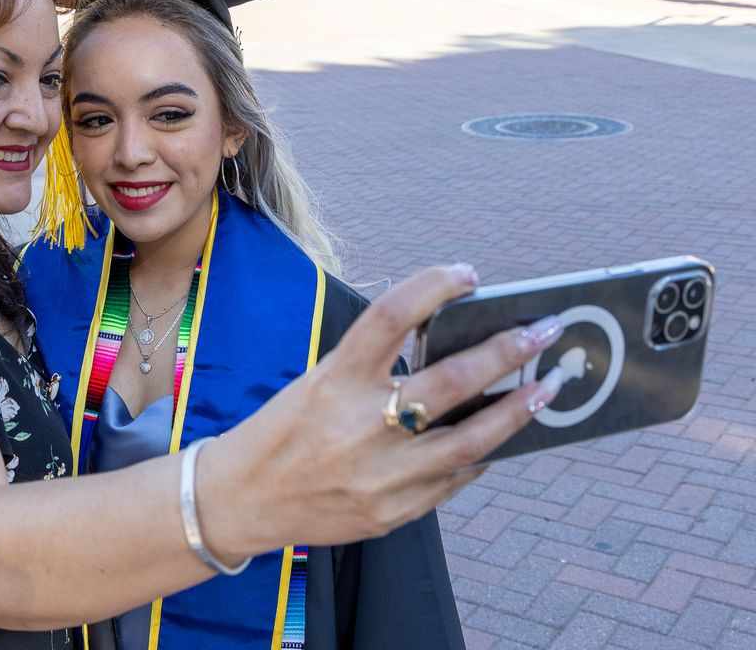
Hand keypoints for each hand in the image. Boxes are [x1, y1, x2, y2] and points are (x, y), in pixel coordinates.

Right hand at [198, 264, 565, 554]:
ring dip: (516, 411)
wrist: (239, 501)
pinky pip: (452, 481)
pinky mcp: (389, 512)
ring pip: (470, 441)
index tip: (467, 273)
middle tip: (543, 332)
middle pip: (450, 380)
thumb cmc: (281, 432)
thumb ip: (373, 370)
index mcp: (333, 381)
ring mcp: (378, 475)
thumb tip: (450, 352)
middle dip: (507, 352)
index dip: (433, 286)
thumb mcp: (316, 385)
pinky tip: (499, 440)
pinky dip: (480, 456)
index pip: (390, 316)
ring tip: (546, 388)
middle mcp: (358, 425)